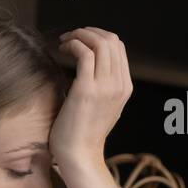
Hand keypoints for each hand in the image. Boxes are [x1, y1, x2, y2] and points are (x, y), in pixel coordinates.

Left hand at [51, 27, 132, 169]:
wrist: (79, 156)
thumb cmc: (81, 134)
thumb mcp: (101, 107)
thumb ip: (102, 87)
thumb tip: (89, 67)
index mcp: (125, 87)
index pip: (118, 48)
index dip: (98, 37)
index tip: (79, 40)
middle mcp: (119, 85)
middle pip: (112, 40)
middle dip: (89, 31)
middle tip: (69, 36)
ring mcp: (106, 87)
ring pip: (101, 43)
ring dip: (80, 35)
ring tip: (64, 41)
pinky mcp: (87, 90)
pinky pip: (85, 53)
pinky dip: (73, 44)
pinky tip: (62, 49)